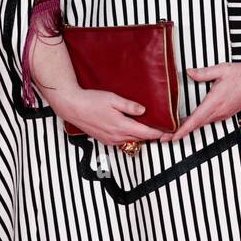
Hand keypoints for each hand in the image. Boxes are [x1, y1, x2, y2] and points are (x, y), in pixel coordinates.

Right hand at [46, 85, 169, 146]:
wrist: (73, 107)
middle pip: (140, 139)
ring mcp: (110, 140)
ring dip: (141, 136)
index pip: (146, 133)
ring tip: (150, 128)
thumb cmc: (91, 101)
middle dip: (152, 135)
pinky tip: (132, 128)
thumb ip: (130, 106)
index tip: (168, 131)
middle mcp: (116, 136)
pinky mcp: (105, 140)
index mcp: (121, 126)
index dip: (158, 133)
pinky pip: (122, 141)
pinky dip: (130, 137)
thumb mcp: (113, 99)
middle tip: (163, 129)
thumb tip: (144, 110)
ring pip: (131, 141)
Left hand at [164, 61, 240, 141]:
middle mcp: (219, 111)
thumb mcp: (222, 69)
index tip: (172, 137)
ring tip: (172, 133)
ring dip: (187, 129)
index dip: (183, 130)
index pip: (196, 119)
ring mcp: (223, 114)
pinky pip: (208, 121)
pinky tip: (189, 123)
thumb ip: (203, 73)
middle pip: (195, 126)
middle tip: (162, 139)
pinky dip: (196, 124)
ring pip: (201, 124)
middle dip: (179, 133)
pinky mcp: (225, 113)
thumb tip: (188, 72)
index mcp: (215, 101)